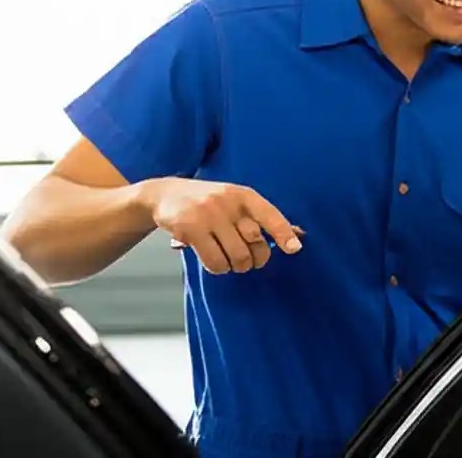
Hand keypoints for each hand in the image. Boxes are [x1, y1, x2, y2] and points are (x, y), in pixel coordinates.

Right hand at [138, 177, 301, 274]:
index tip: (294, 249)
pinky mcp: (191, 229)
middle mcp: (228, 202)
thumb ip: (260, 217)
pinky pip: (215, 261)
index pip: (270, 215)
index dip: (284, 233)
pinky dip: (219, 268)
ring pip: (236, 255)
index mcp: (244, 195)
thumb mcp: (234, 200)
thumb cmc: (208, 202)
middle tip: (250, 262)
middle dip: (257, 259)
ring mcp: (209, 215)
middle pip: (255, 242)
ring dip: (237, 266)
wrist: (165, 194)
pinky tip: (216, 262)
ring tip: (231, 262)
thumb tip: (297, 235)